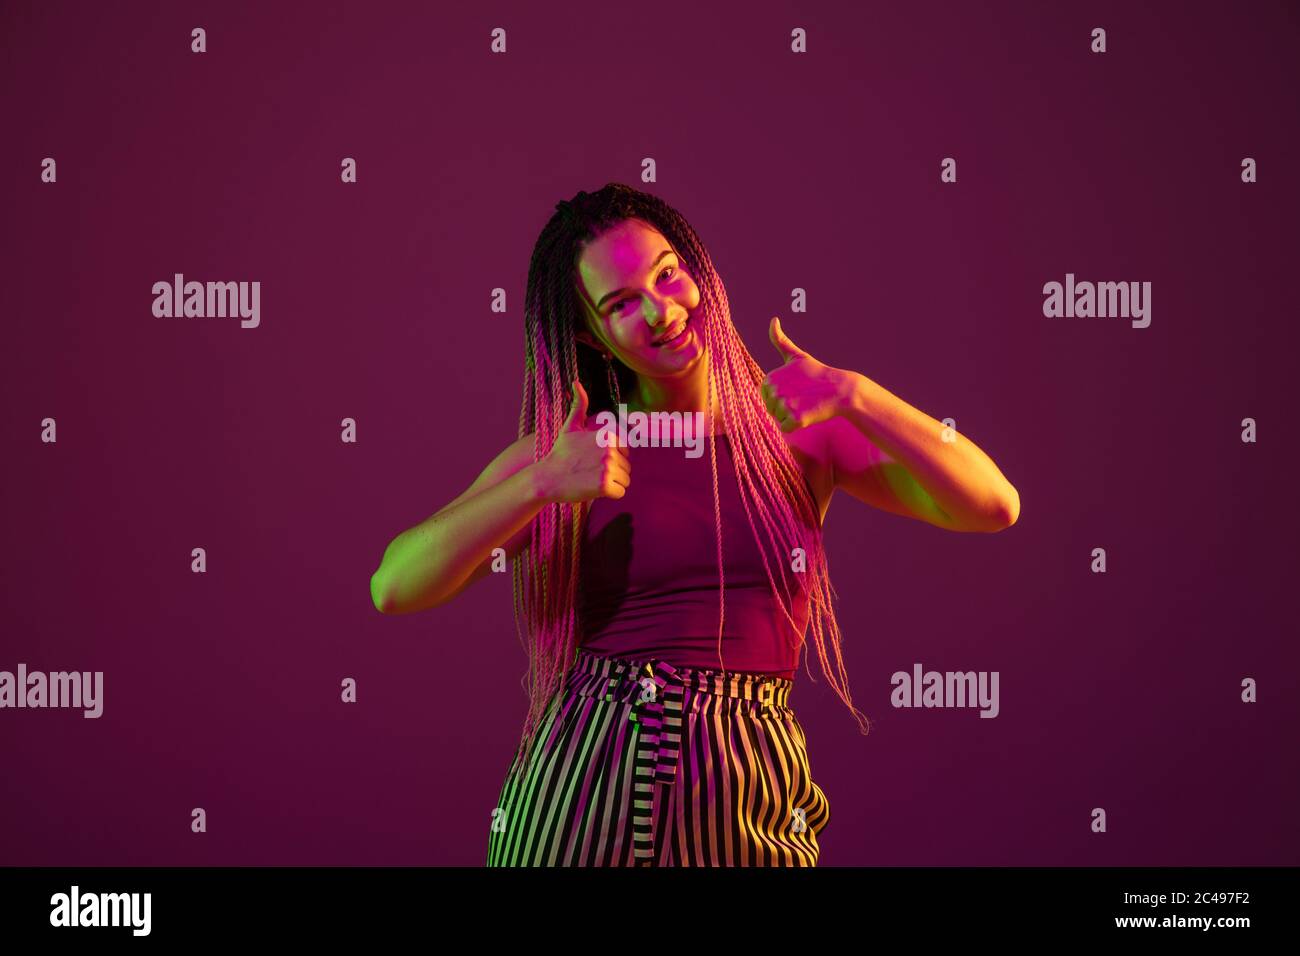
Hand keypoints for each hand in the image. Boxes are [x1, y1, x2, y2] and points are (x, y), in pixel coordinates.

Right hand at [537, 382, 631, 501]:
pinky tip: (593, 488)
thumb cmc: (561, 453)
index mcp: (608, 434)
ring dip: (611, 483)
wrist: (547, 478)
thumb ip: (579, 405)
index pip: (626, 451)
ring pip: (624, 480)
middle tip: (590, 470)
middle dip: (612, 472)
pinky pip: (620, 492)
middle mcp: (610, 449)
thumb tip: (577, 382)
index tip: (593, 459)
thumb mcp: (570, 426)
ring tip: (591, 479)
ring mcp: (608, 467)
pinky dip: (609, 494)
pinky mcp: (605, 485)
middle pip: (626, 466)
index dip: (612, 458)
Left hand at [761, 317, 854, 432]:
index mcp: (770, 378)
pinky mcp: (794, 419)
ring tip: (806, 404)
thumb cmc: (817, 373)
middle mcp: (774, 391)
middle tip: (803, 397)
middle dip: (785, 407)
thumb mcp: (797, 356)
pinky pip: (786, 429)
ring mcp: (784, 405)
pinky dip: (797, 425)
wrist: (839, 389)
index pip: (766, 396)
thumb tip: (773, 320)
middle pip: (771, 409)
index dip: (781, 395)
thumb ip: (780, 340)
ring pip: (779, 419)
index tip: (796, 388)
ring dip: (791, 416)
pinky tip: (808, 413)